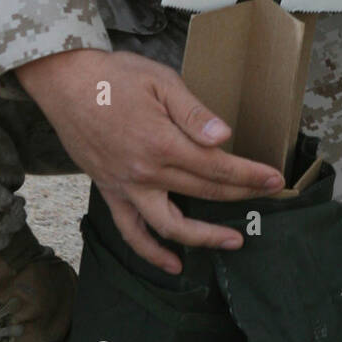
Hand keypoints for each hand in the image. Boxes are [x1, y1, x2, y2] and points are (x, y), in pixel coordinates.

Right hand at [15, 48, 284, 273]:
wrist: (66, 83)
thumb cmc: (114, 77)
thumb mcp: (160, 82)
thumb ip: (193, 112)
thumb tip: (223, 137)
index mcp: (162, 143)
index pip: (216, 166)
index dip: (249, 175)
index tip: (274, 179)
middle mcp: (146, 172)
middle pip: (203, 192)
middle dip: (241, 195)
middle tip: (267, 195)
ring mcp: (126, 186)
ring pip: (170, 225)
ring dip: (203, 237)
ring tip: (232, 241)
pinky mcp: (111, 192)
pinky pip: (131, 231)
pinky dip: (151, 253)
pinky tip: (172, 264)